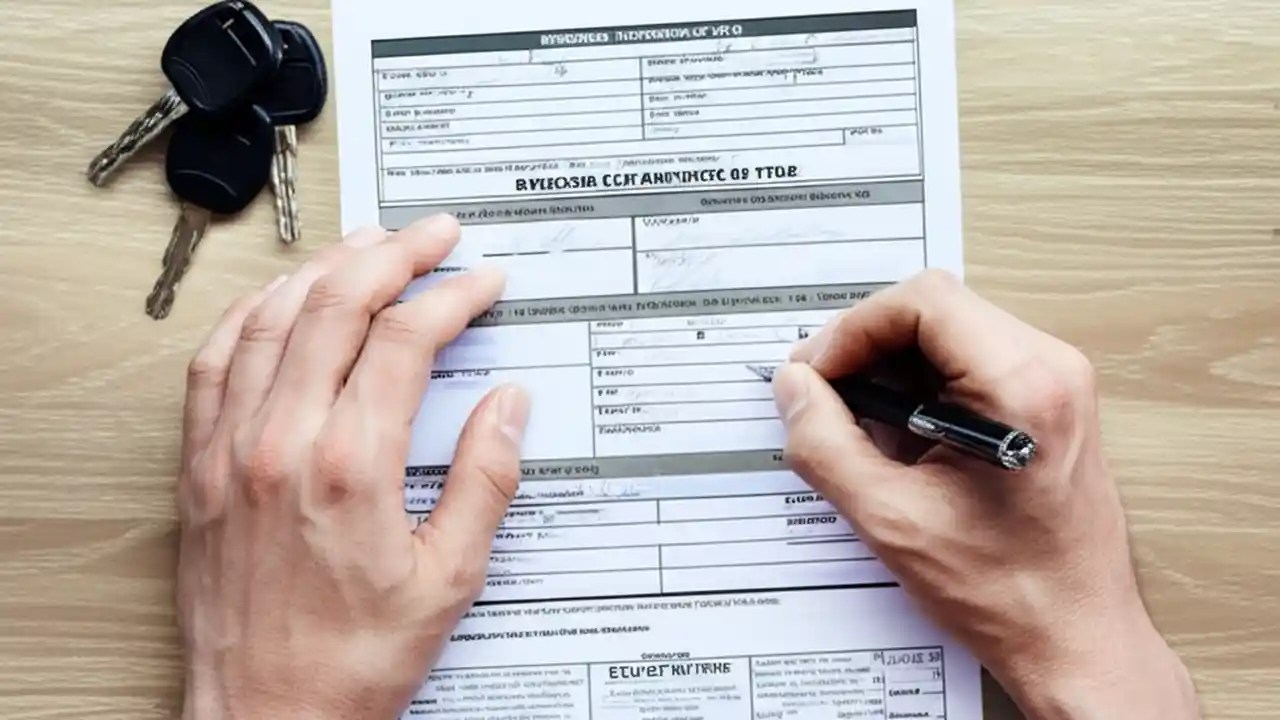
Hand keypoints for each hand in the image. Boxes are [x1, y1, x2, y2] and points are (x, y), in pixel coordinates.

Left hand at [176, 217, 528, 719]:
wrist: (266, 715)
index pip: (404, 341)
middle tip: (433, 234)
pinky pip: (214, 362)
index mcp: (350, 468)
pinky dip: (251, 314)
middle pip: (336, 306)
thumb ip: (485, 482)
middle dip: (393, 254)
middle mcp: (281, 444)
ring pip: (272, 319)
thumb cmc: (352, 660)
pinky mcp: (197, 467)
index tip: (483, 282)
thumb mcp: (449, 579)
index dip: (452, 296)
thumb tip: (509, 407)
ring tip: (367, 244)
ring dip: (325, 268)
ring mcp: (229, 450)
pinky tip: (280, 300)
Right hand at [773, 271, 1198, 719]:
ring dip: (891, 365)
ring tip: (856, 423)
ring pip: (948, 332)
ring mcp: (1056, 384)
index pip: (923, 301)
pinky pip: (969, 362)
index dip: (853, 329)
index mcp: (1023, 387)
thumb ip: (826, 444)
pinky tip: (895, 435)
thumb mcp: (891, 520)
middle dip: (866, 345)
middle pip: (935, 308)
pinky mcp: (1048, 403)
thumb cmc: (1007, 592)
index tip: (816, 375)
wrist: (1076, 639)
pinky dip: (920, 385)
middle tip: (822, 395)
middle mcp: (1051, 370)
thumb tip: (795, 388)